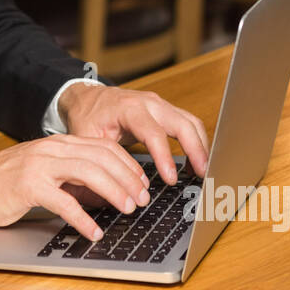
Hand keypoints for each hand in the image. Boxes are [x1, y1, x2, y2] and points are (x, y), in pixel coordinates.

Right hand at [0, 133, 151, 241]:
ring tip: (126, 209)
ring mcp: (39, 166)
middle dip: (128, 179)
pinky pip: (64, 202)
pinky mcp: (28, 186)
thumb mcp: (43, 171)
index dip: (128, 164)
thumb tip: (105, 192)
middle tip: (142, 199)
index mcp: (57, 144)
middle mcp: (51, 150)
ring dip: (114, 192)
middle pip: (101, 158)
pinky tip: (93, 231)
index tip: (142, 182)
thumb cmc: (4, 183)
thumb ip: (71, 176)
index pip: (103, 147)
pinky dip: (83, 218)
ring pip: (89, 173)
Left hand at [58, 83, 209, 184]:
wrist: (87, 97)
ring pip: (191, 122)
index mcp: (129, 109)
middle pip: (182, 124)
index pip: (154, 133)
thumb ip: (99, 161)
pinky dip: (196, 141)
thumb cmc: (87, 116)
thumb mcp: (86, 138)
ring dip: (201, 146)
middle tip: (203, 175)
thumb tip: (109, 191)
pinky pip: (188, 123)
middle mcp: (149, 103)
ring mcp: (160, 105)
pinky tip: (195, 162)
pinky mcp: (166, 110)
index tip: (171, 179)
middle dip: (196, 150)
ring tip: (203, 172)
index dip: (165, 157)